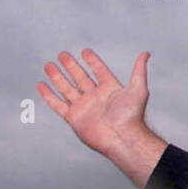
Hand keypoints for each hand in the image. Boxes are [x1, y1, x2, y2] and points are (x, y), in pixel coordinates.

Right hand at [37, 49, 166, 187]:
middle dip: (71, 66)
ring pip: (67, 88)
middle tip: (62, 54)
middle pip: (80, 77)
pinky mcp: (74, 117)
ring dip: (57, 77)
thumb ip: (139, 71)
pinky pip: (58, 104)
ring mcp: (84, 107)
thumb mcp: (138, 89)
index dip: (92, 61)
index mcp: (110, 90)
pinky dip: (48, 95)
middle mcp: (96, 97)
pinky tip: (42, 86)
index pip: (99, 71)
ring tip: (49, 65)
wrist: (121, 137)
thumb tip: (145, 54)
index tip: (85, 52)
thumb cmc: (131, 116)